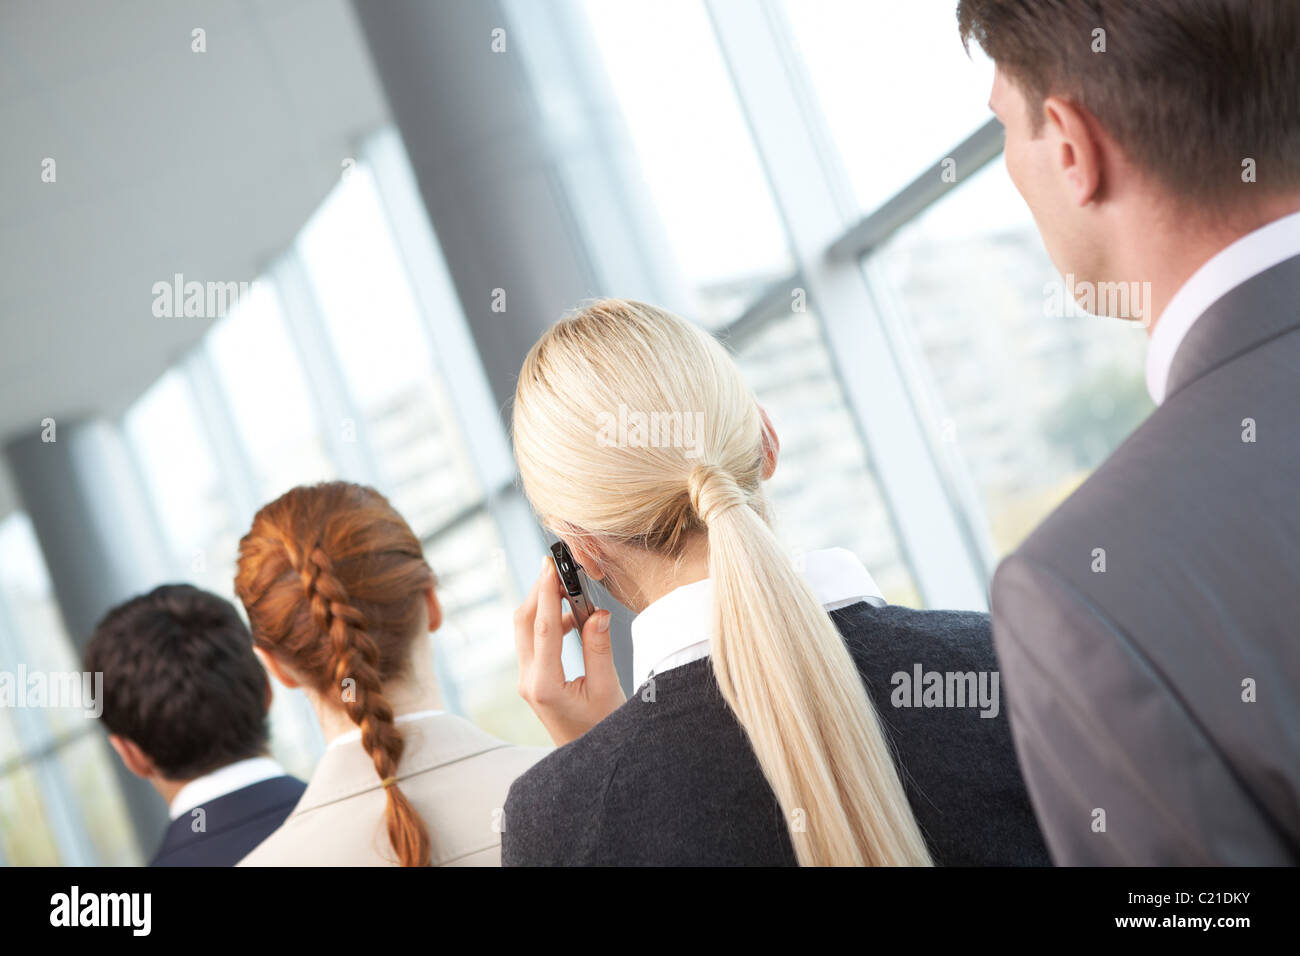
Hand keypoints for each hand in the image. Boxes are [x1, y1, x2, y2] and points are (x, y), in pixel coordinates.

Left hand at [514, 556, 624, 745]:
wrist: (587, 760)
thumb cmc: (602, 729)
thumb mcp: (607, 689)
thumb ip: (599, 648)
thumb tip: (596, 611)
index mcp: (545, 685)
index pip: (544, 629)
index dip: (548, 593)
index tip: (552, 566)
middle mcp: (528, 681)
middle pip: (524, 623)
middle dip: (539, 592)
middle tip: (559, 569)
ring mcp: (525, 681)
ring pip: (525, 630)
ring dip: (543, 605)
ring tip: (573, 591)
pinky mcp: (530, 680)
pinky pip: (532, 640)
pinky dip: (547, 621)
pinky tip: (574, 618)